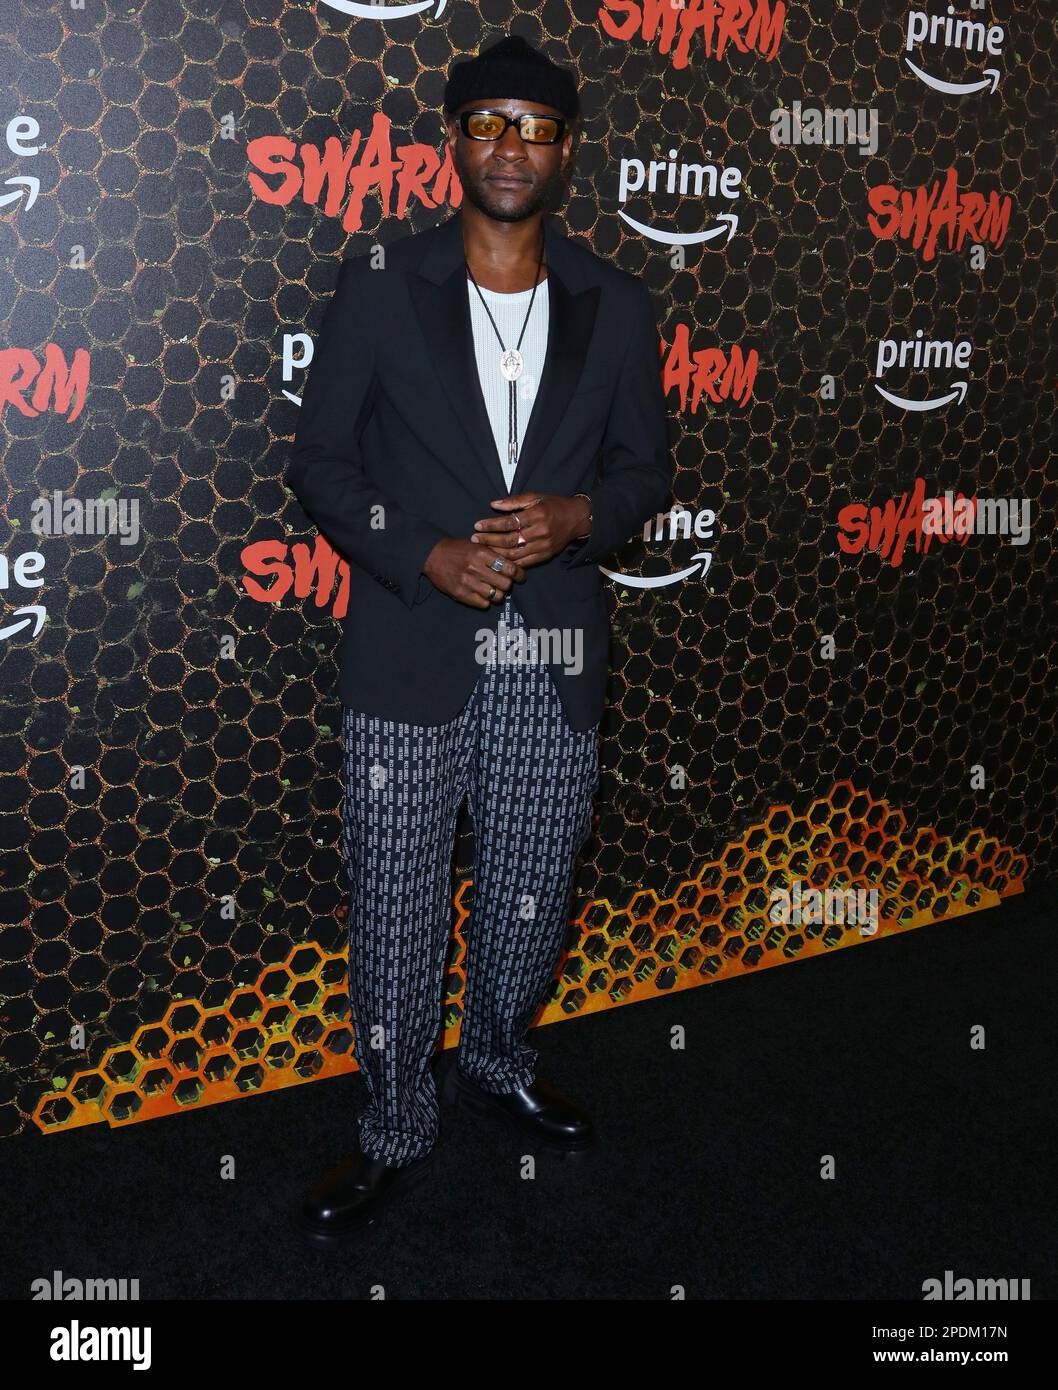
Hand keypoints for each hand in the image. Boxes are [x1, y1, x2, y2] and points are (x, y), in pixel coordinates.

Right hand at [422, 537, 524, 609]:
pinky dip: (486, 601)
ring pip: (496, 596)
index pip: (510, 568)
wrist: (432, 555)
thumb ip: (494, 554)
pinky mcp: (460, 594)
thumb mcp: (477, 545)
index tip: (520, 577)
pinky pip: (483, 604)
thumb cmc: (457, 549)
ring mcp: (467, 583)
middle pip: (506, 584)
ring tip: (494, 589)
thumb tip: (514, 565)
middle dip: (508, 585)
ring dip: (498, 594)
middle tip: (505, 583)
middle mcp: (475, 568)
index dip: (519, 574)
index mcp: (482, 553)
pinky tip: (482, 594)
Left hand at [470, 493, 590, 568]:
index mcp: (537, 515)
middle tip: (474, 539)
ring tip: (482, 550)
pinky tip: (497, 560)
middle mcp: (540, 532)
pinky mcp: (545, 556)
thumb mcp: (536, 497)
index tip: (477, 525)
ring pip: (514, 554)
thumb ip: (514, 502)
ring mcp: (543, 546)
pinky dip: (509, 562)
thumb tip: (493, 505)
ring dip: (496, 553)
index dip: (491, 525)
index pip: (509, 522)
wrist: (577, 519)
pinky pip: (524, 562)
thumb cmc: (554, 505)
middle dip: (489, 540)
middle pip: (509, 540)